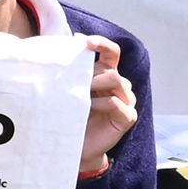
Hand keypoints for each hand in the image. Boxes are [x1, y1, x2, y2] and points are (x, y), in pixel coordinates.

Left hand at [78, 36, 137, 173]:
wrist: (76, 147)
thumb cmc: (71, 116)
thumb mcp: (70, 91)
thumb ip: (70, 72)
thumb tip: (59, 47)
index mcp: (107, 75)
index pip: (111, 53)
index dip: (102, 44)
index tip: (86, 41)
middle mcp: (120, 85)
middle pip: (110, 69)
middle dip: (90, 74)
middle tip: (74, 84)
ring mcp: (127, 101)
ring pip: (116, 80)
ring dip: (94, 85)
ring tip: (80, 96)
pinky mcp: (128, 117)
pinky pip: (117, 102)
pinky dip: (101, 103)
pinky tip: (88, 108)